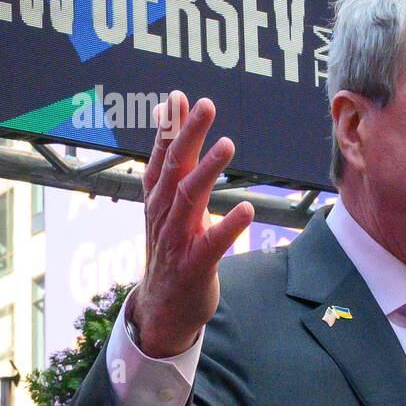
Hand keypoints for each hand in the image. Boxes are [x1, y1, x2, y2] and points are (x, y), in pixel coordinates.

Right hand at [128, 91, 253, 357]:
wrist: (164, 308)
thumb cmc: (173, 250)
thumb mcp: (168, 207)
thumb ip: (173, 166)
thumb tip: (169, 120)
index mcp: (158, 199)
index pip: (161, 156)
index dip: (169, 127)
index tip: (179, 97)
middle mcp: (163, 214)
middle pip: (174, 167)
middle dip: (188, 134)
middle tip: (206, 105)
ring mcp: (177, 240)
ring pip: (189, 198)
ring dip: (208, 169)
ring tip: (228, 144)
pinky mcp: (195, 265)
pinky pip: (212, 243)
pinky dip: (228, 226)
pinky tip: (247, 209)